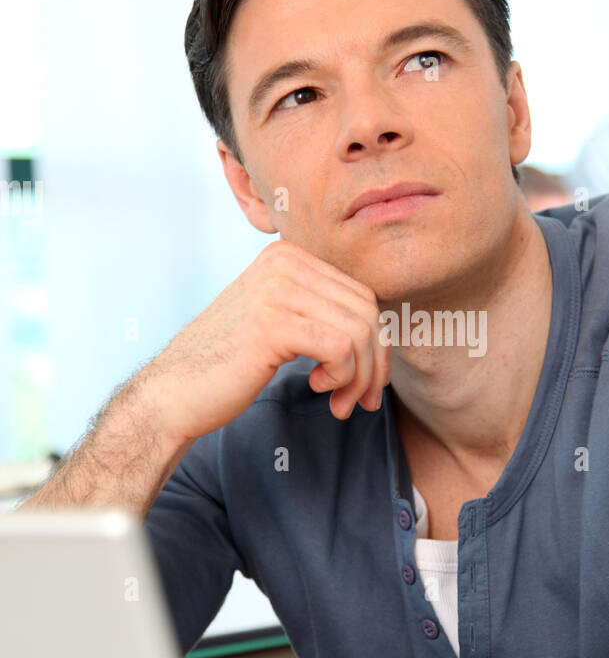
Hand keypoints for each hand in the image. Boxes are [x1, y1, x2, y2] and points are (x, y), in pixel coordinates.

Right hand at [136, 238, 390, 442]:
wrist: (174, 393)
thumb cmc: (229, 365)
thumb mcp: (280, 321)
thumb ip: (321, 312)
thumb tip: (384, 332)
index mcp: (288, 256)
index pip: (362, 295)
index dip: (377, 343)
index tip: (365, 381)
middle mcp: (284, 263)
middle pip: (367, 311)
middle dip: (374, 363)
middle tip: (360, 400)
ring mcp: (277, 289)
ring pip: (360, 331)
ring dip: (359, 377)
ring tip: (338, 401)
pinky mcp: (272, 323)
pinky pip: (341, 347)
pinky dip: (342, 376)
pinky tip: (318, 387)